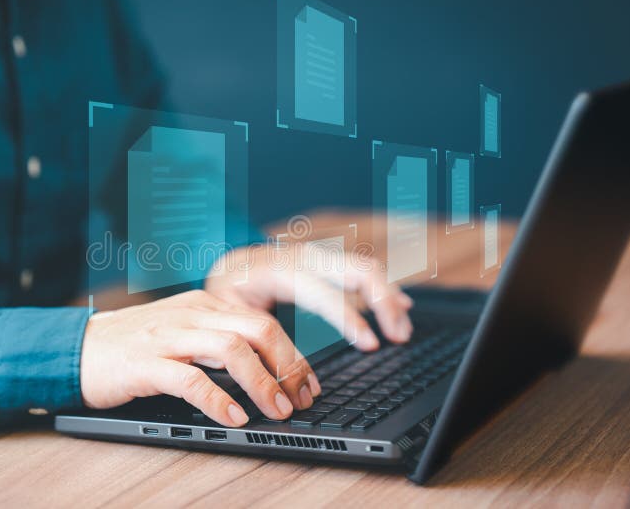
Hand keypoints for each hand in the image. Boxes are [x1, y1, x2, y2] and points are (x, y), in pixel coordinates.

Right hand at [79, 290, 321, 426]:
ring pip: (230, 350)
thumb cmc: (135, 344)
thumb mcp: (183, 331)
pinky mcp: (145, 362)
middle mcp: (192, 314)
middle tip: (302, 399)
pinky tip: (235, 418)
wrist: (77, 347)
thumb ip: (218, 339)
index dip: (293, 355)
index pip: (263, 323)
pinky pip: (190, 379)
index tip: (309, 384)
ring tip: (277, 411)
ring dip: (261, 383)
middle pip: (257, 330)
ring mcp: (168, 336)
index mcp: (204, 305)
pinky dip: (218, 400)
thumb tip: (265, 369)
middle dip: (288, 367)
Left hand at [205, 243, 413, 350]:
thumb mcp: (227, 312)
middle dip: (383, 301)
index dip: (348, 318)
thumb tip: (276, 371)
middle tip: (399, 337)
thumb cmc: (227, 290)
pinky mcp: (330, 264)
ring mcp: (321, 258)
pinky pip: (364, 270)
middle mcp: (306, 257)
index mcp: (279, 270)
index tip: (369, 344)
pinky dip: (384, 289)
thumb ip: (250, 336)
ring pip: (366, 267)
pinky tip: (400, 308)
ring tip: (402, 331)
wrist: (229, 263)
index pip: (322, 292)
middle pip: (357, 268)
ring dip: (389, 297)